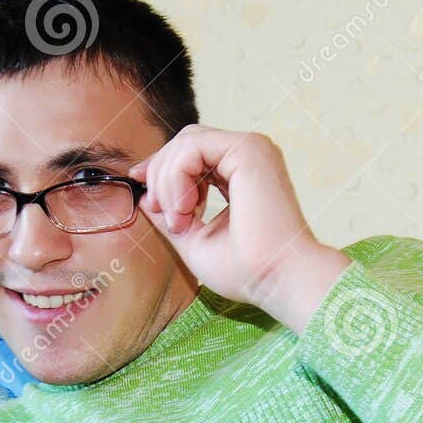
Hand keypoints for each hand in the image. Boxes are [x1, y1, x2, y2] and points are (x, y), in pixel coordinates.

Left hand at [129, 125, 350, 332]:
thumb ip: (170, 216)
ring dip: (167, 180)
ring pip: (186, 142)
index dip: (162, 169)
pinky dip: (176, 177)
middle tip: (160, 212)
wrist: (279, 281)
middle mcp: (249, 156)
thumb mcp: (195, 240)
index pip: (193, 153)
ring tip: (178, 219)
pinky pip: (192, 147)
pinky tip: (186, 209)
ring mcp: (251, 149)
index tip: (145, 195)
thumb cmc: (246, 270)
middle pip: (185, 141)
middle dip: (160, 173)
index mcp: (242, 173)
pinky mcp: (248, 150)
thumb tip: (143, 197)